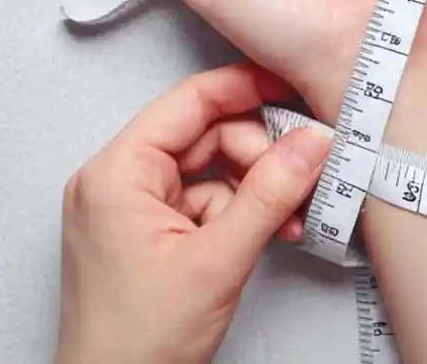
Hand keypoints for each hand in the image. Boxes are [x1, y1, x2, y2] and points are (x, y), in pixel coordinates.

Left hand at [56, 64, 331, 363]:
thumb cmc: (134, 342)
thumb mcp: (218, 259)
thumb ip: (271, 194)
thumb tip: (309, 144)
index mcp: (117, 174)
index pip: (190, 102)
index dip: (246, 89)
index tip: (291, 87)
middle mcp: (120, 183)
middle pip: (210, 136)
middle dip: (261, 159)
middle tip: (300, 178)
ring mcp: (136, 208)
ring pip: (216, 170)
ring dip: (259, 191)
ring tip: (288, 220)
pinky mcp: (154, 232)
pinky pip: (211, 201)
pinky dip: (245, 214)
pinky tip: (270, 233)